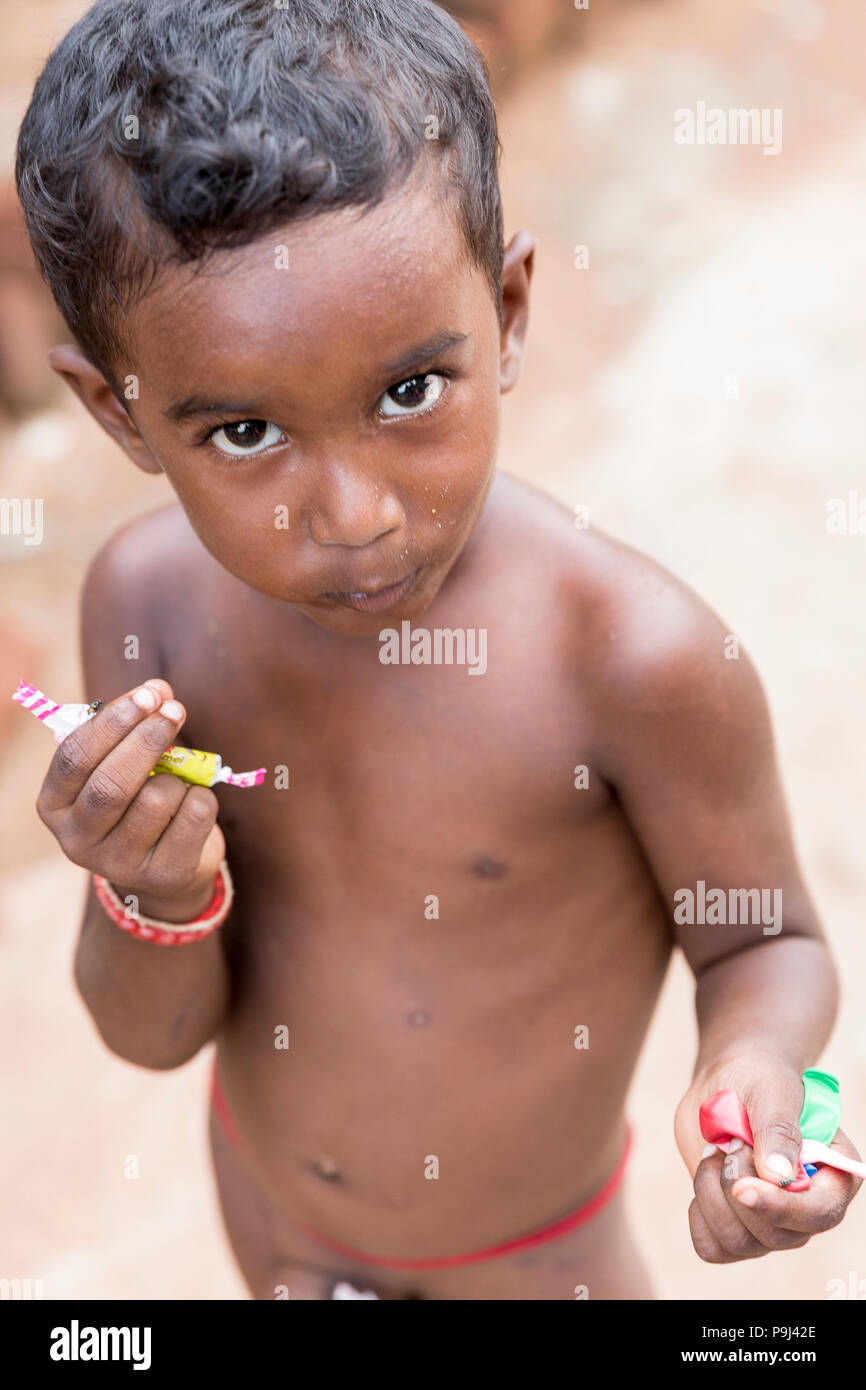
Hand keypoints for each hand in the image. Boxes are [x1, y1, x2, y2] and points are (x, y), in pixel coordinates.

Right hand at [36, 678, 223, 916]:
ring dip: (178, 777)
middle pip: (111, 783)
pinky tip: (194, 803)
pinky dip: (203, 796)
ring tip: (179, 780)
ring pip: (156, 799)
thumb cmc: (139, 799)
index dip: (113, 721)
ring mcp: (117, 863)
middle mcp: (77, 839)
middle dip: (147, 739)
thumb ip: (135, 724)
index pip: (75, 757)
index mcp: (55, 804)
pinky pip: (193, 815)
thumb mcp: (124, 764)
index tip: (148, 695)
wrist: (166, 866)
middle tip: (175, 710)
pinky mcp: (163, 875)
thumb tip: (160, 690)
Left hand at [675, 1052, 861, 1262]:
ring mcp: (771, 1223)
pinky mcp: (736, 1226)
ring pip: (738, 1242)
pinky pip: (712, 1247)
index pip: (820, 1214)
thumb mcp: (771, 1090)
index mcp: (835, 1175)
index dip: (780, 1208)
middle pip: (774, 1236)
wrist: (726, 1084)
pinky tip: (707, 1174)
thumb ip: (778, 1129)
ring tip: (717, 1150)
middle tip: (730, 1141)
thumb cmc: (758, 1080)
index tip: (742, 1187)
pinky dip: (698, 1212)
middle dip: (736, 1187)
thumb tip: (780, 1177)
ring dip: (712, 1192)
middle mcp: (807, 1209)